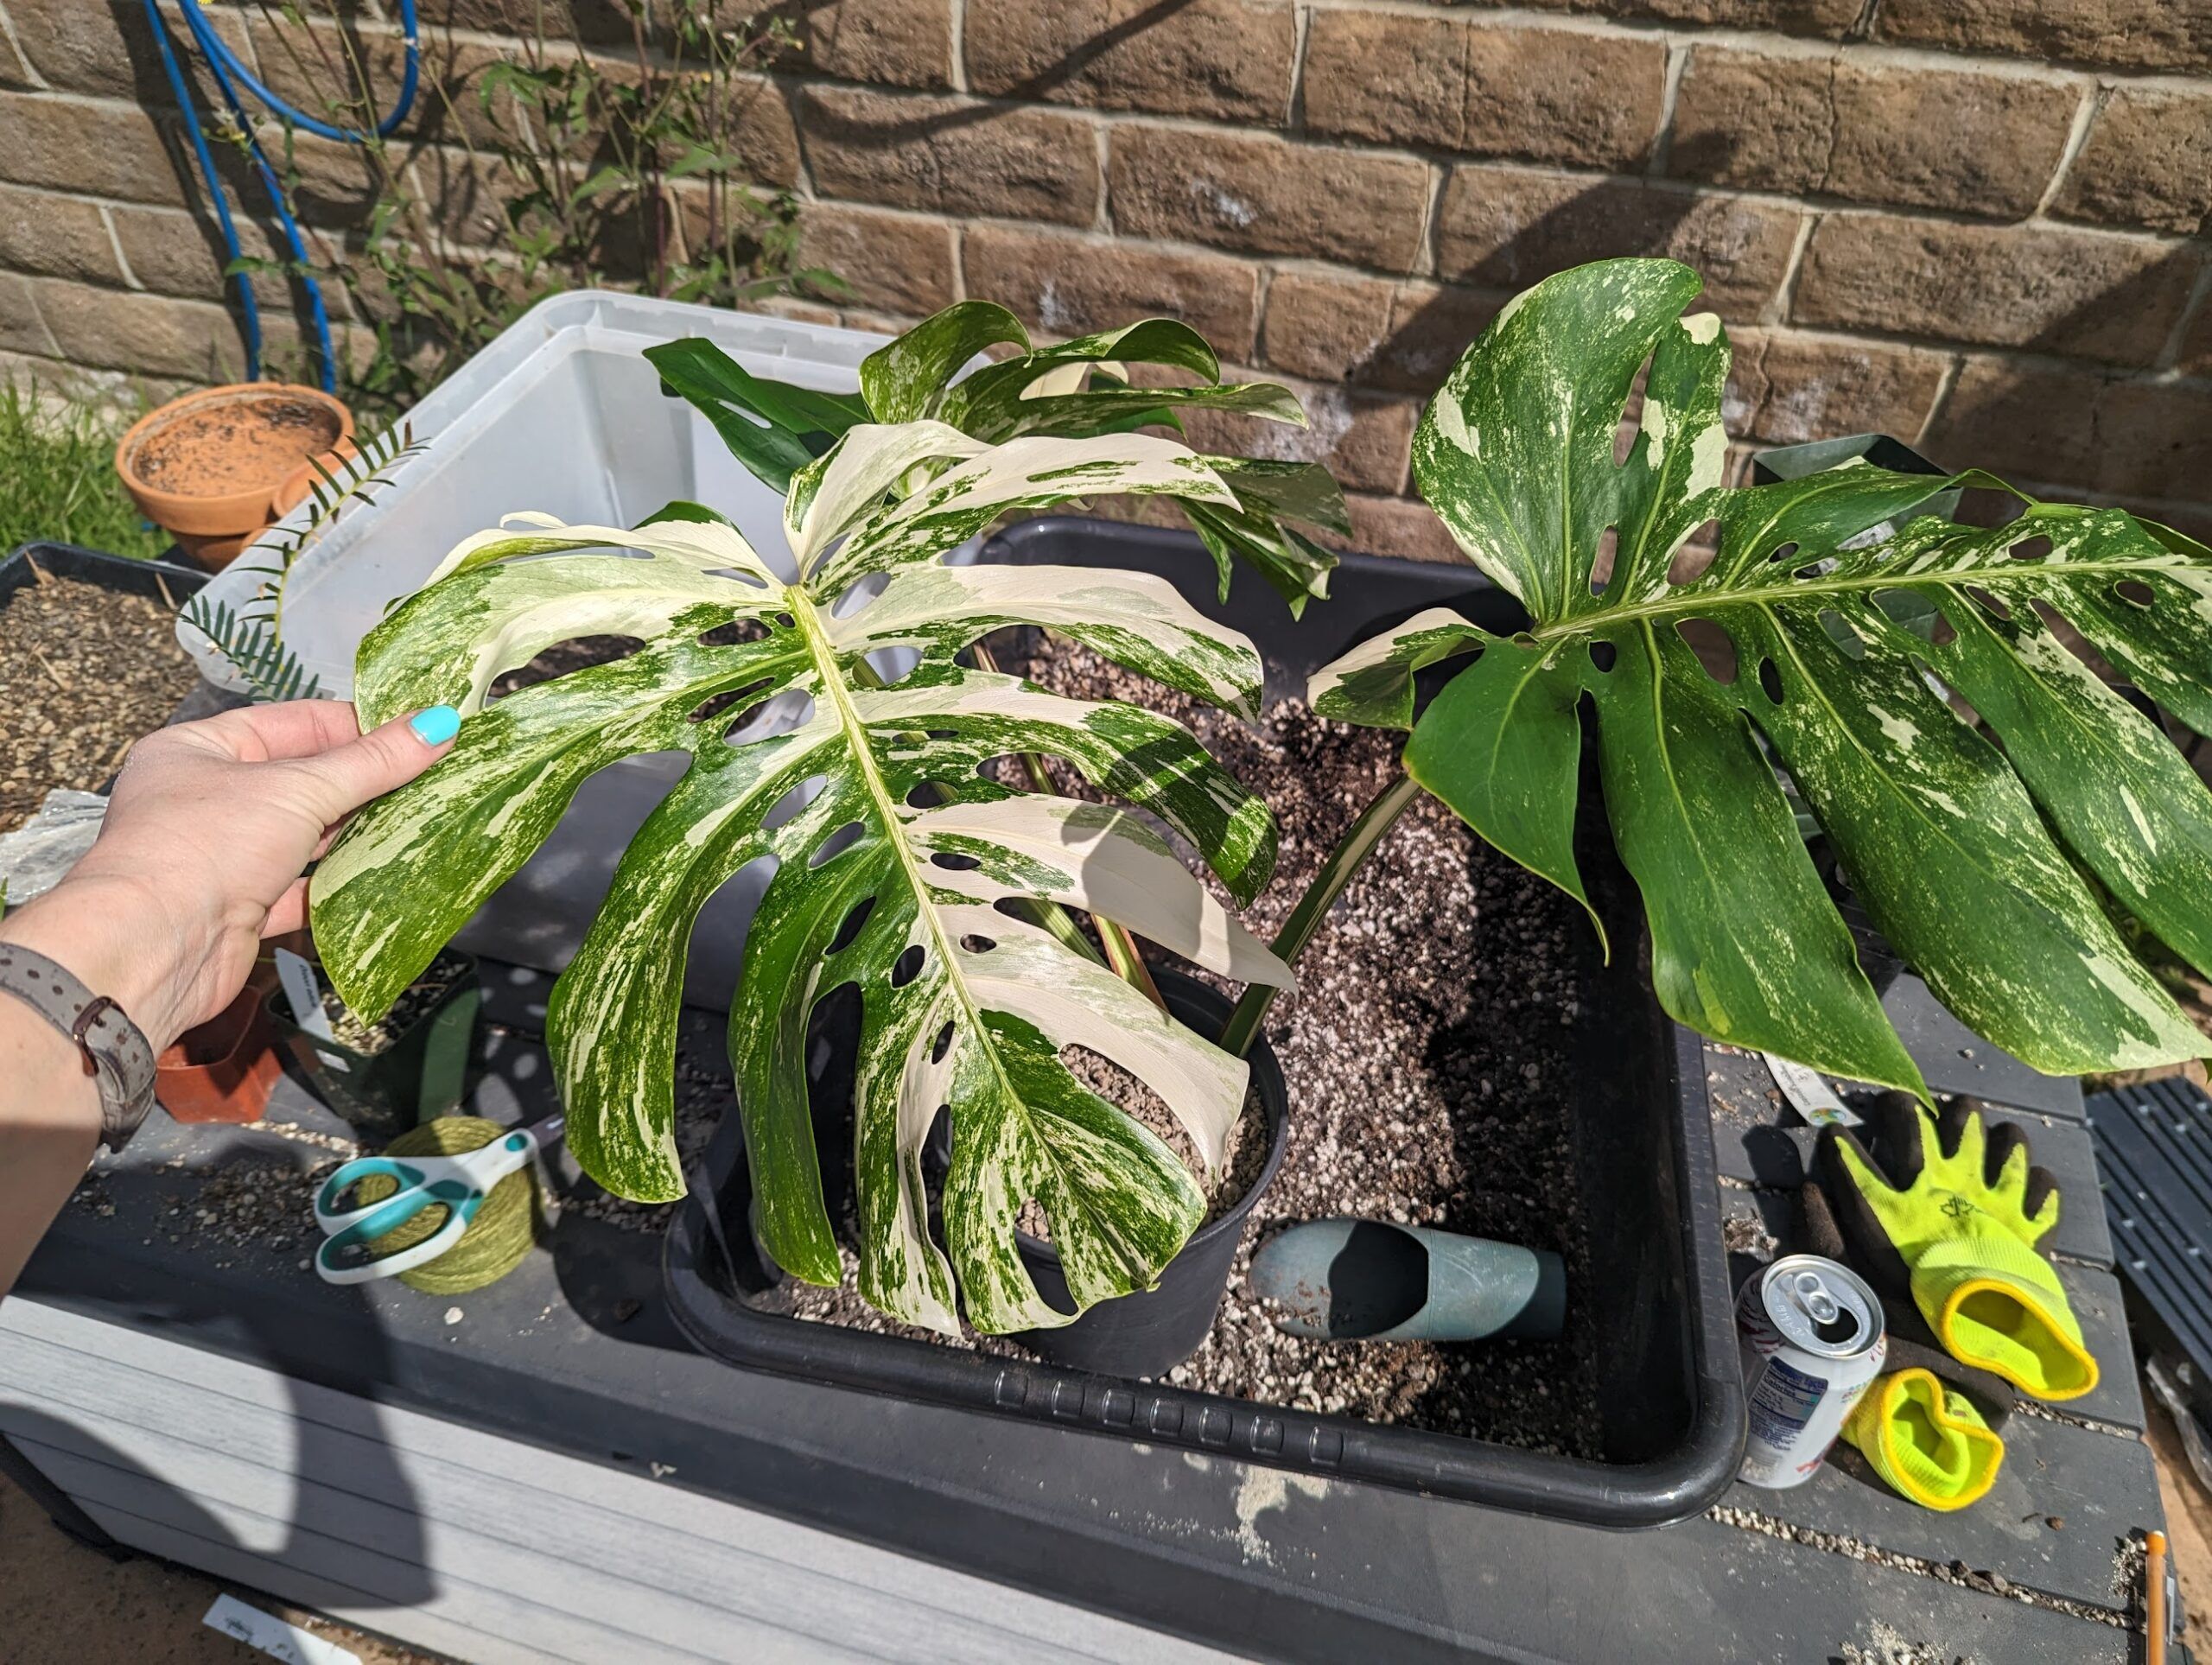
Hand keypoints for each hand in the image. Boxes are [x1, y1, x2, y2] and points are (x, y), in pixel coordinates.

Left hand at [0, 700, 455, 1051]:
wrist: (157, 948)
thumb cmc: (204, 846)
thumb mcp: (297, 790)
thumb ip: (371, 763)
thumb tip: (437, 726)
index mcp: (198, 749)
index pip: (290, 722)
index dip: (354, 724)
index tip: (414, 727)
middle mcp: (204, 798)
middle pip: (300, 779)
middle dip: (363, 781)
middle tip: (430, 772)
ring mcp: (222, 855)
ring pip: (303, 836)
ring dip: (355, 832)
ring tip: (420, 818)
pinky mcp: (239, 908)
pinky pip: (300, 888)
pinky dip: (339, 885)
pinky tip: (384, 876)